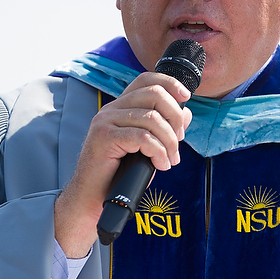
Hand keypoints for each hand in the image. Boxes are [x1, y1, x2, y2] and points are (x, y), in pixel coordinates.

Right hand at [54, 73, 192, 257]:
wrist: (92, 199)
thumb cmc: (119, 175)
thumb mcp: (148, 148)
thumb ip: (164, 128)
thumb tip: (186, 112)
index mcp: (120, 107)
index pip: (146, 79)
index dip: (170, 83)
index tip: (187, 96)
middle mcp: (111, 109)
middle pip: (154, 94)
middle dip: (175, 117)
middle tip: (179, 141)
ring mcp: (105, 122)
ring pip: (152, 118)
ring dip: (169, 142)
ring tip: (170, 159)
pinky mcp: (104, 138)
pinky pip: (143, 137)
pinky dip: (159, 152)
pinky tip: (160, 165)